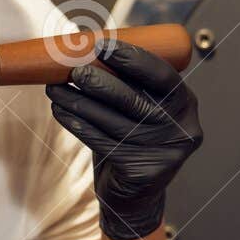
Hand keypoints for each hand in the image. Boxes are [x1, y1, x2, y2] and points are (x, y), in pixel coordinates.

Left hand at [45, 38, 201, 239]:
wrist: (133, 198)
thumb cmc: (132, 141)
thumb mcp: (139, 109)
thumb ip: (126, 83)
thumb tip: (82, 42)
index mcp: (185, 103)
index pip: (161, 75)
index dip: (131, 58)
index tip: (101, 45)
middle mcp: (182, 127)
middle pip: (134, 99)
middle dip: (99, 81)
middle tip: (72, 69)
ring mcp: (165, 153)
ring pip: (112, 121)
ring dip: (78, 102)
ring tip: (54, 87)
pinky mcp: (143, 173)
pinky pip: (102, 142)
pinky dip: (77, 124)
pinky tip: (60, 110)